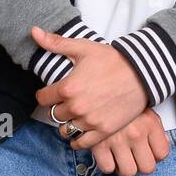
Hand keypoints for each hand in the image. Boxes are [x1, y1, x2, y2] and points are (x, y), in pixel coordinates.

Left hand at [31, 25, 148, 148]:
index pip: (42, 99)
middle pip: (54, 114)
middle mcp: (76, 107)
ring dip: (68, 124)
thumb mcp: (83, 48)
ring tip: (75, 116)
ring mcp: (90, 121)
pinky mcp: (103, 130)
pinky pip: (81, 143)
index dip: (46, 94)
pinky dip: (78, 140)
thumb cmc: (112, 59)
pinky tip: (81, 132)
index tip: (52, 92)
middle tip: (68, 102)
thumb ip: (56, 43)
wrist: (142, 72)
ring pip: (66, 130)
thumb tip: (33, 32)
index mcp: (67, 88)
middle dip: (59, 107)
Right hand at [85, 107, 169, 175]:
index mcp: (150, 123)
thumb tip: (162, 143)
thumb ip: (155, 128)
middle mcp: (136, 133)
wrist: (97, 88)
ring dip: (124, 167)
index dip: (156, 155)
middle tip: (135, 156)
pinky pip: (107, 168)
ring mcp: (117, 140)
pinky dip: (107, 164)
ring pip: (128, 172)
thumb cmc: (121, 99)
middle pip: (147, 168)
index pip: (162, 154)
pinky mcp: (98, 145)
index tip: (150, 151)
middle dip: (141, 164)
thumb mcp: (144, 108)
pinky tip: (108, 153)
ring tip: (121, 156)